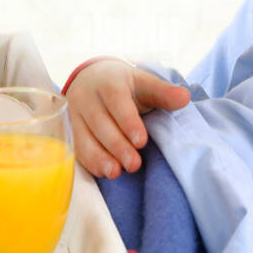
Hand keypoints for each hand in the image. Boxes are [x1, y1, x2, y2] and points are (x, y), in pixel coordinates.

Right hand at [66, 59, 189, 178]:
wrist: (92, 79)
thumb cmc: (124, 86)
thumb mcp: (143, 83)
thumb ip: (163, 93)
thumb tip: (185, 97)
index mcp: (109, 81)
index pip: (116, 100)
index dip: (128, 121)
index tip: (141, 141)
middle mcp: (87, 95)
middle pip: (99, 122)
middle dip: (116, 145)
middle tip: (134, 164)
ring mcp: (74, 113)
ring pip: (83, 136)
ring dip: (99, 156)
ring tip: (116, 173)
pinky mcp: (68, 128)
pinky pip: (75, 146)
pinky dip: (89, 160)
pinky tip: (103, 172)